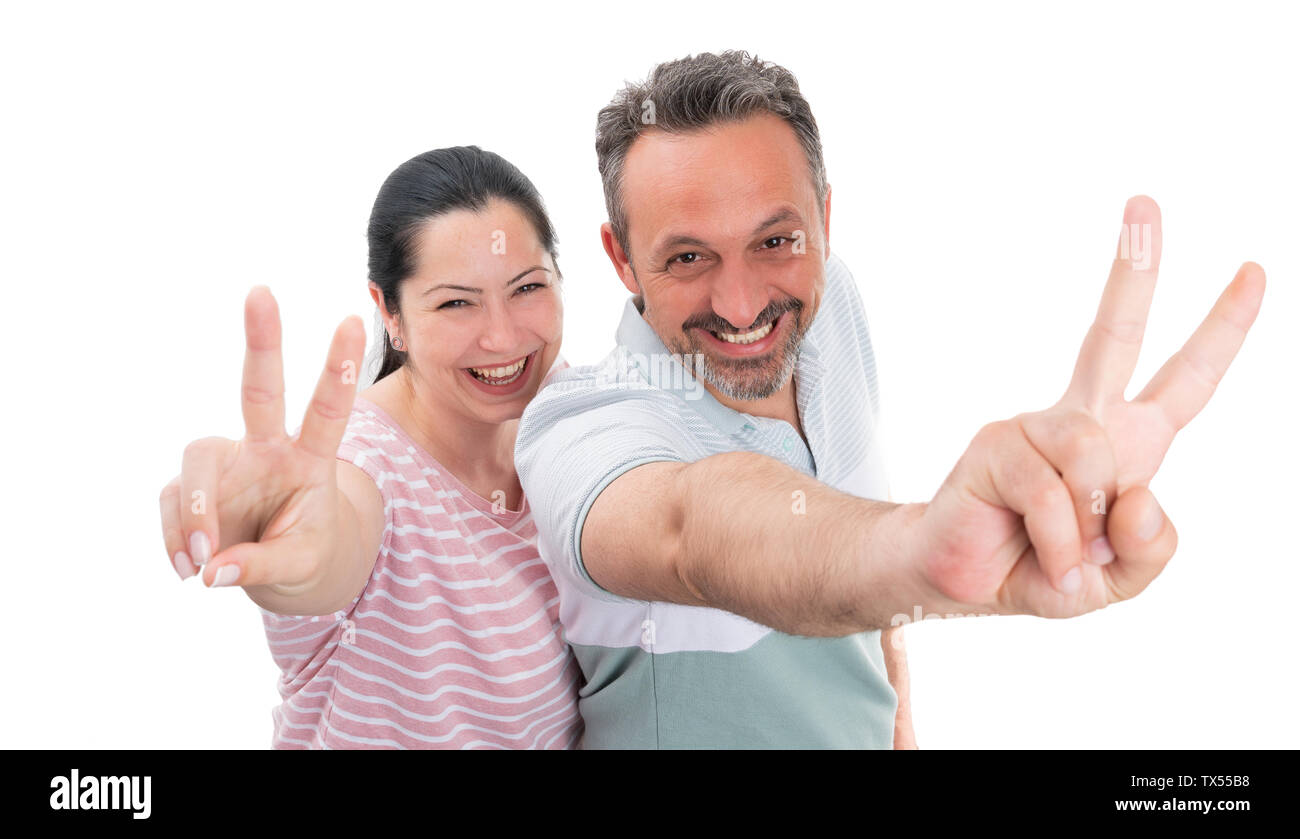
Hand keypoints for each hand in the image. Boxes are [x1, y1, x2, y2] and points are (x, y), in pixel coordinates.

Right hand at [159, 286, 365, 588]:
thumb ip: (262, 565)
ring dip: (194, 514)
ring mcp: (226, 464)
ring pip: (196, 461)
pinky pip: (171, 504)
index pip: (328, 413)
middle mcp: (266, 449)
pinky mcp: (192, 487)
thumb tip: (212, 571)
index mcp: (308, 460)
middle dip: (262, 340)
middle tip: (261, 290)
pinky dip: (175, 539)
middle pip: (260, 388)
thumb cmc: (307, 554)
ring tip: (202, 563)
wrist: (284, 570)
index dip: (338, 372)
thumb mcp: (300, 566)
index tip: (352, 321)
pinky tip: (186, 570)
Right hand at [908, 196, 1264, 617]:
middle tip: (1146, 200)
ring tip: (1064, 555)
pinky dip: (1059, 541)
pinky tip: (1039, 553)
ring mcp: (1033, 426)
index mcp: (1123, 442)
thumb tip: (1137, 494)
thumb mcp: (1120, 579)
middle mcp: (1080, 421)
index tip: (1255, 272)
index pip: (1183, 379)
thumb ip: (1153, 550)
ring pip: (1096, 455)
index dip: (1223, 330)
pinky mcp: (995, 444)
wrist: (959, 581)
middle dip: (1134, 268)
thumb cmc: (1039, 570)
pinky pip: (1054, 493)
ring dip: (1088, 531)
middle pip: (1113, 335)